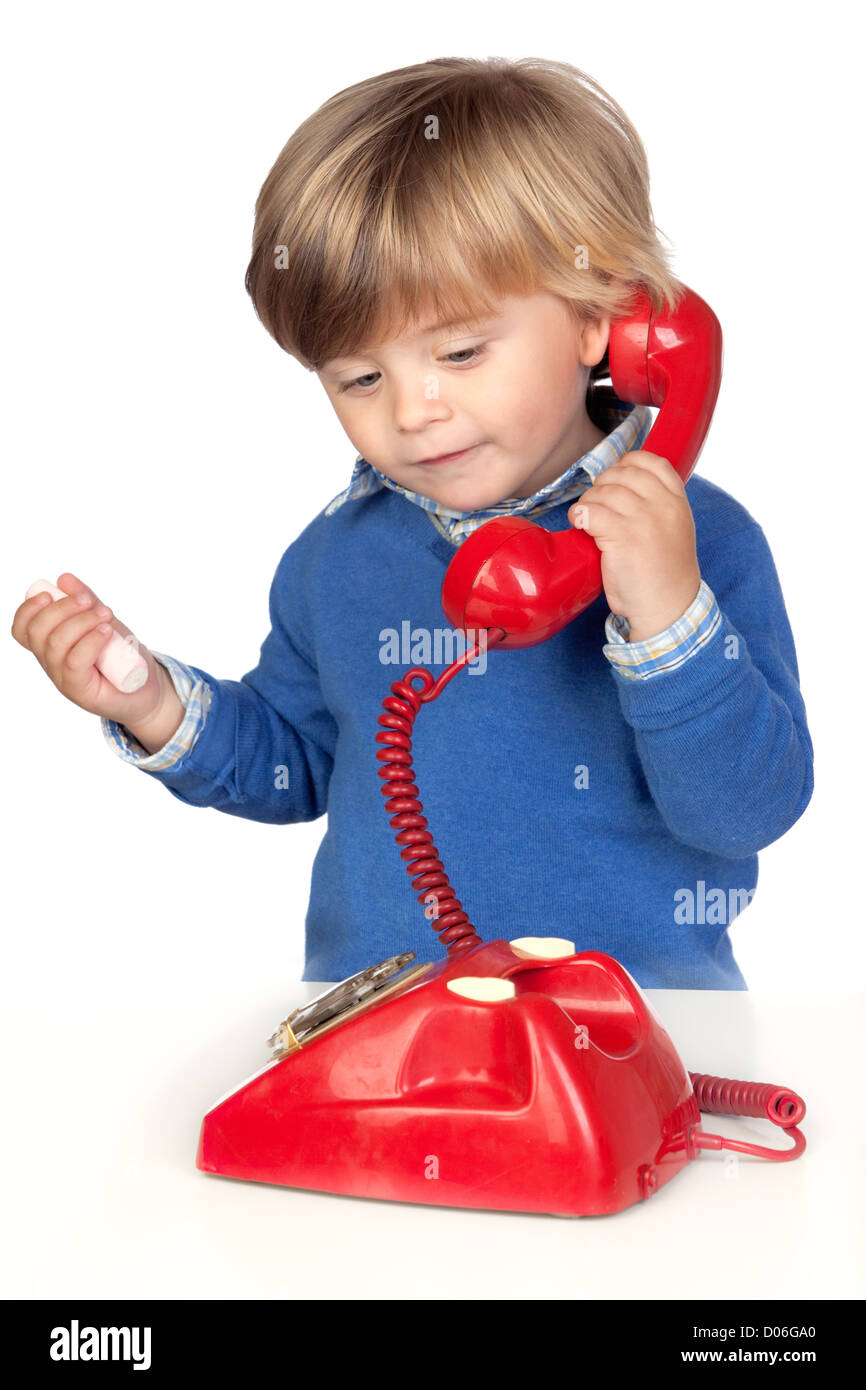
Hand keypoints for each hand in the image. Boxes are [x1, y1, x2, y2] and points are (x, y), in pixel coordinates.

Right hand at [12, 571, 167, 724]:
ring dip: (80, 621)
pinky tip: (105, 631)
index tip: (48, 593)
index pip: (23, 630)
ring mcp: (65, 680)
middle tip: (90, 601)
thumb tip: (64, 579)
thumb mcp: (104, 621)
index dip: (28, 610)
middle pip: (38, 633)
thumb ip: (86, 602)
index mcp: (50, 647)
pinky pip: (75, 663)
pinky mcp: (82, 692)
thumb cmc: (124, 655)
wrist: (149, 688)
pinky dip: (89, 642)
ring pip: (56, 645)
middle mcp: (52, 664)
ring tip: (106, 615)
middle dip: (62, 608)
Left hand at [567, 451, 701, 640]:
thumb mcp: (674, 529)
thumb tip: (620, 485)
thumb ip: (657, 504)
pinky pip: (590, 510)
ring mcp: (643, 519)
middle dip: (602, 486)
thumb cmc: (664, 573)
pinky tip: (581, 526)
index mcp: (677, 501)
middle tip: (597, 507)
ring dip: (588, 503)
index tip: (614, 480)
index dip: (626, 464)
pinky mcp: (622, 536)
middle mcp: (662, 505)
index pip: (650, 461)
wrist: (667, 608)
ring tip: (589, 521)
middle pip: (621, 473)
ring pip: (602, 491)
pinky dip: (578, 515)